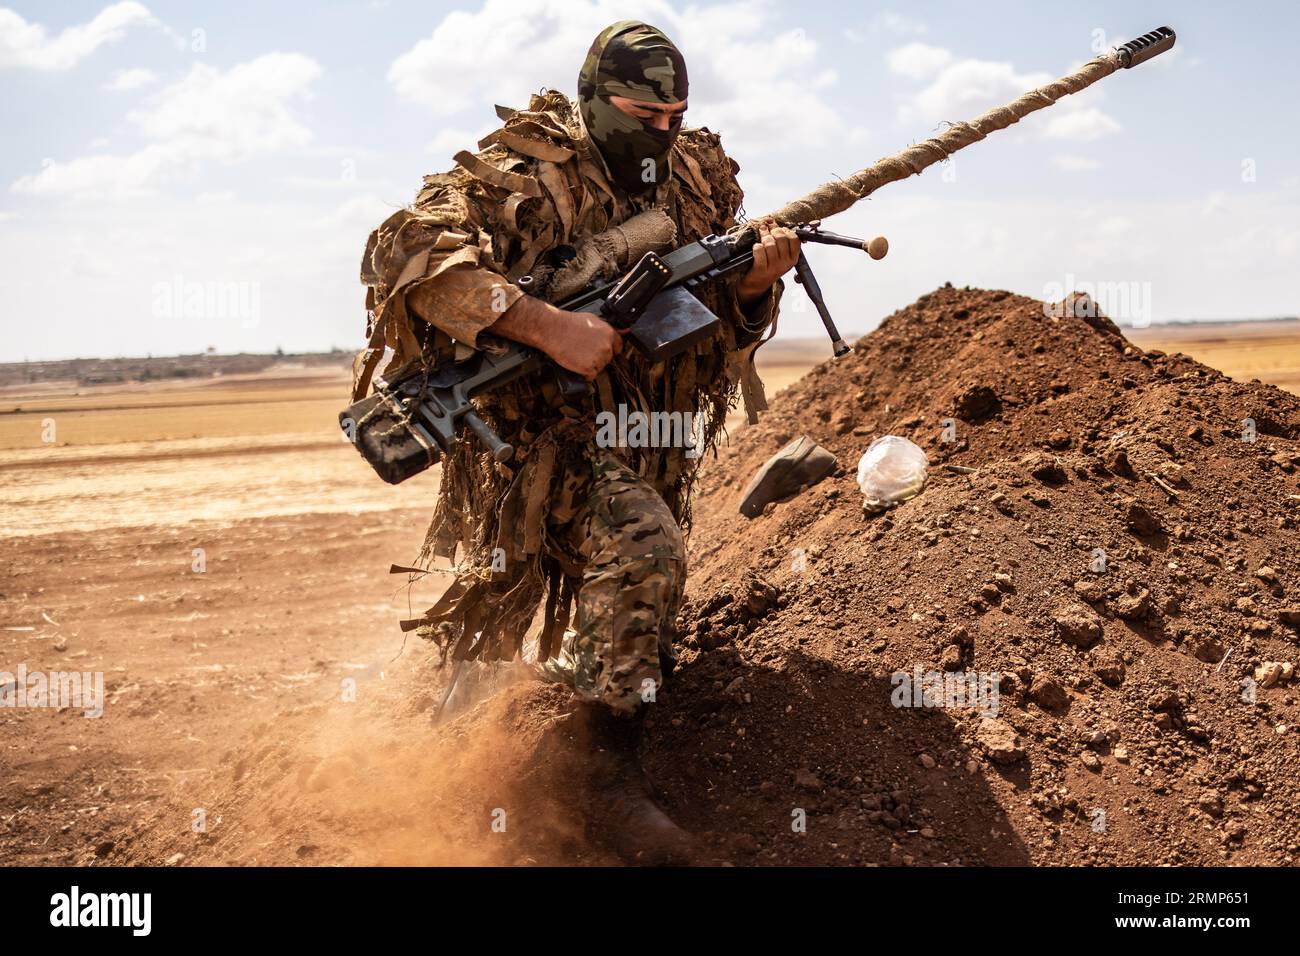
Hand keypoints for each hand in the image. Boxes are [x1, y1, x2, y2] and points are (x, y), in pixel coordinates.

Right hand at [488, 296, 623, 379]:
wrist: (553, 330)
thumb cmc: (569, 323)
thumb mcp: (593, 319)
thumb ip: (609, 327)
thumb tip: (625, 330)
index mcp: (609, 334)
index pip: (618, 347)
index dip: (609, 349)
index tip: (600, 349)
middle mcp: (606, 347)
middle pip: (608, 358)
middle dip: (598, 357)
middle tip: (583, 351)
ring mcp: (598, 358)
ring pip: (599, 368)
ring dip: (590, 365)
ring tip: (578, 355)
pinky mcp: (589, 368)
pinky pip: (590, 376)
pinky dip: (583, 373)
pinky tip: (576, 362)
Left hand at [737, 221, 799, 303]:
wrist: (758, 284)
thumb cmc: (770, 266)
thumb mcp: (781, 255)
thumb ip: (781, 239)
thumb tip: (772, 221)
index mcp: (793, 258)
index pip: (794, 238)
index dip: (785, 230)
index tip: (779, 229)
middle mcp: (785, 263)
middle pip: (781, 238)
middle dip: (772, 230)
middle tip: (766, 229)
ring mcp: (773, 267)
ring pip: (769, 243)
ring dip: (763, 237)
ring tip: (761, 237)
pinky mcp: (761, 269)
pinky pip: (759, 250)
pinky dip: (756, 246)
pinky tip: (756, 248)